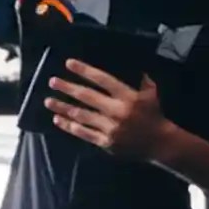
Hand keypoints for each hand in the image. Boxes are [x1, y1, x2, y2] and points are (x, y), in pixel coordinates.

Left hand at [45, 59, 172, 161]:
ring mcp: (110, 128)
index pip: (102, 79)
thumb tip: (136, 65)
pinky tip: (58, 120)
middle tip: (52, 81)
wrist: (160, 144)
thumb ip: (142, 80)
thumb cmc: (155, 115)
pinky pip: (84, 133)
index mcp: (127, 97)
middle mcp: (117, 111)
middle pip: (87, 96)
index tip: (69, 63)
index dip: (84, 70)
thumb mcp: (151, 94)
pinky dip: (70, 126)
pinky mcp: (106, 143)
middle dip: (68, 88)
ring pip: (82, 116)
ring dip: (63, 107)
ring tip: (48, 101)